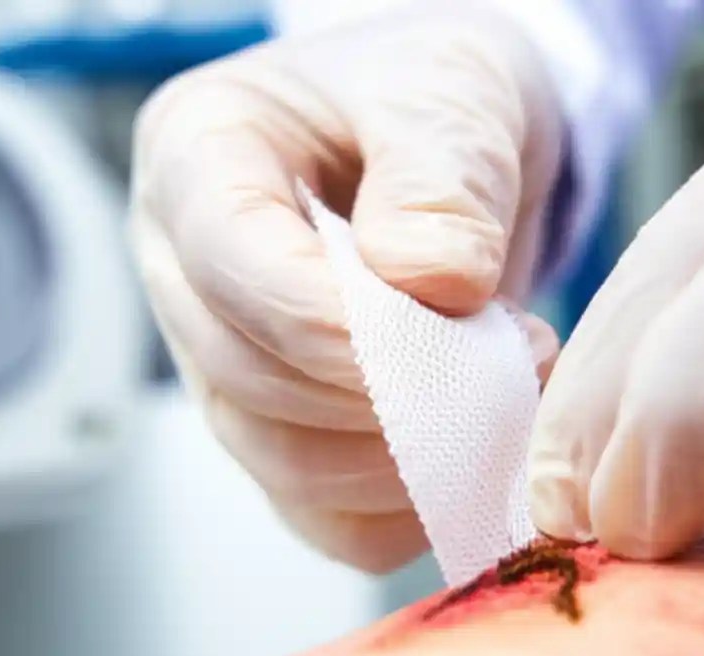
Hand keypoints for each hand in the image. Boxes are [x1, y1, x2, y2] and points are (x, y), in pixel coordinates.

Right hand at [131, 1, 562, 571]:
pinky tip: (479, 449)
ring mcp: (224, 366)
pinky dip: (411, 505)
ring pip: (284, 462)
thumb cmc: (430, 94)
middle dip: (393, 389)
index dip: (336, 316)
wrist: (453, 146)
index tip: (458, 317)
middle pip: (250, 378)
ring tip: (509, 389)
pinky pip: (327, 518)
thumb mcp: (449, 89)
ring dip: (410, 454)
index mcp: (195, 157)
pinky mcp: (283, 435)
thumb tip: (432, 286)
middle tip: (517, 353)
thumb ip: (441, 176)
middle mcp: (186, 272)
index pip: (229, 262)